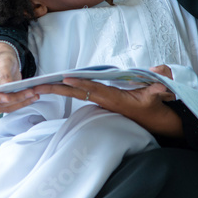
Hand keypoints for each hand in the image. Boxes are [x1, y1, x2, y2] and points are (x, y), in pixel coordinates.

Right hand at [0, 42, 38, 112]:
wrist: (3, 63)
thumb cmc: (0, 59)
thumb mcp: (2, 61)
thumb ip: (4, 73)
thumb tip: (6, 86)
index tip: (7, 98)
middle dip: (13, 99)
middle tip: (29, 92)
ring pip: (4, 107)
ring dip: (20, 102)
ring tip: (33, 94)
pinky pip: (10, 107)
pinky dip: (21, 104)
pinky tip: (31, 97)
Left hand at [29, 65, 182, 136]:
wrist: (155, 121)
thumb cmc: (154, 107)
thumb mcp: (160, 96)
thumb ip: (160, 85)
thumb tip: (160, 75)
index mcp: (114, 99)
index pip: (94, 89)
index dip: (81, 83)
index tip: (65, 78)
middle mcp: (104, 100)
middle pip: (76, 93)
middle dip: (57, 89)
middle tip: (37, 86)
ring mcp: (101, 101)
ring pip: (75, 93)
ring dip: (58, 90)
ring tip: (39, 85)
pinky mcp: (101, 99)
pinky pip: (80, 93)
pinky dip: (67, 89)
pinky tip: (56, 85)